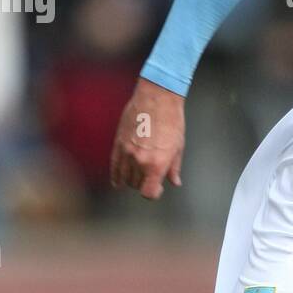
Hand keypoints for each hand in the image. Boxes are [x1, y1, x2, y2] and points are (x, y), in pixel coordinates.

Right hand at [110, 77, 185, 199]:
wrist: (157, 98)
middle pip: (137, 185)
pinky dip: (116, 176)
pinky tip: (118, 181)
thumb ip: (174, 168)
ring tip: (137, 176)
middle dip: (144, 184)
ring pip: (124, 177)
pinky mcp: (118, 143)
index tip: (157, 189)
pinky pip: (114, 166)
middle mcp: (140, 161)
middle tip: (151, 178)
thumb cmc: (172, 120)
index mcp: (157, 164)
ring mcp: (127, 153)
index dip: (153, 194)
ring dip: (131, 180)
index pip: (148, 193)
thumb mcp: (178, 146)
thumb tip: (174, 182)